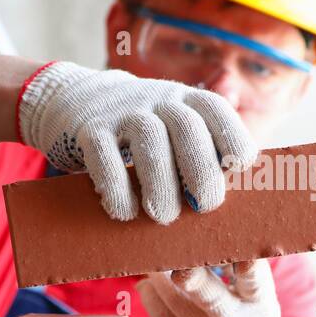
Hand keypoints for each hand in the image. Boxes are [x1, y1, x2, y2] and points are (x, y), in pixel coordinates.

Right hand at [17, 61, 256, 223]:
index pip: (216, 110)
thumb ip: (203, 156)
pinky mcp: (89, 129)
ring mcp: (122, 111)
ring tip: (164, 216)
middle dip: (202, 172)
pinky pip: (104, 157)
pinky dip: (117, 189)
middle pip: (187, 127)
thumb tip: (229, 206)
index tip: (234, 172)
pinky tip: (125, 212)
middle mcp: (158, 100)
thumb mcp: (175, 130)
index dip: (231, 140)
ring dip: (161, 184)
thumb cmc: (145, 133)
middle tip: (204, 207)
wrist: (81, 100)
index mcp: (187, 100)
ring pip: (149, 140)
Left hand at [135, 260, 288, 316]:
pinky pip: (153, 306)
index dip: (247, 266)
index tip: (239, 253)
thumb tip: (212, 234)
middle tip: (179, 259)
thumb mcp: (259, 299)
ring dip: (160, 272)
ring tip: (160, 255)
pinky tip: (154, 279)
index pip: (253, 282)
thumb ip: (243, 268)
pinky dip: (151, 288)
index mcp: (256, 304)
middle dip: (191, 276)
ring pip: (169, 296)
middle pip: (207, 296)